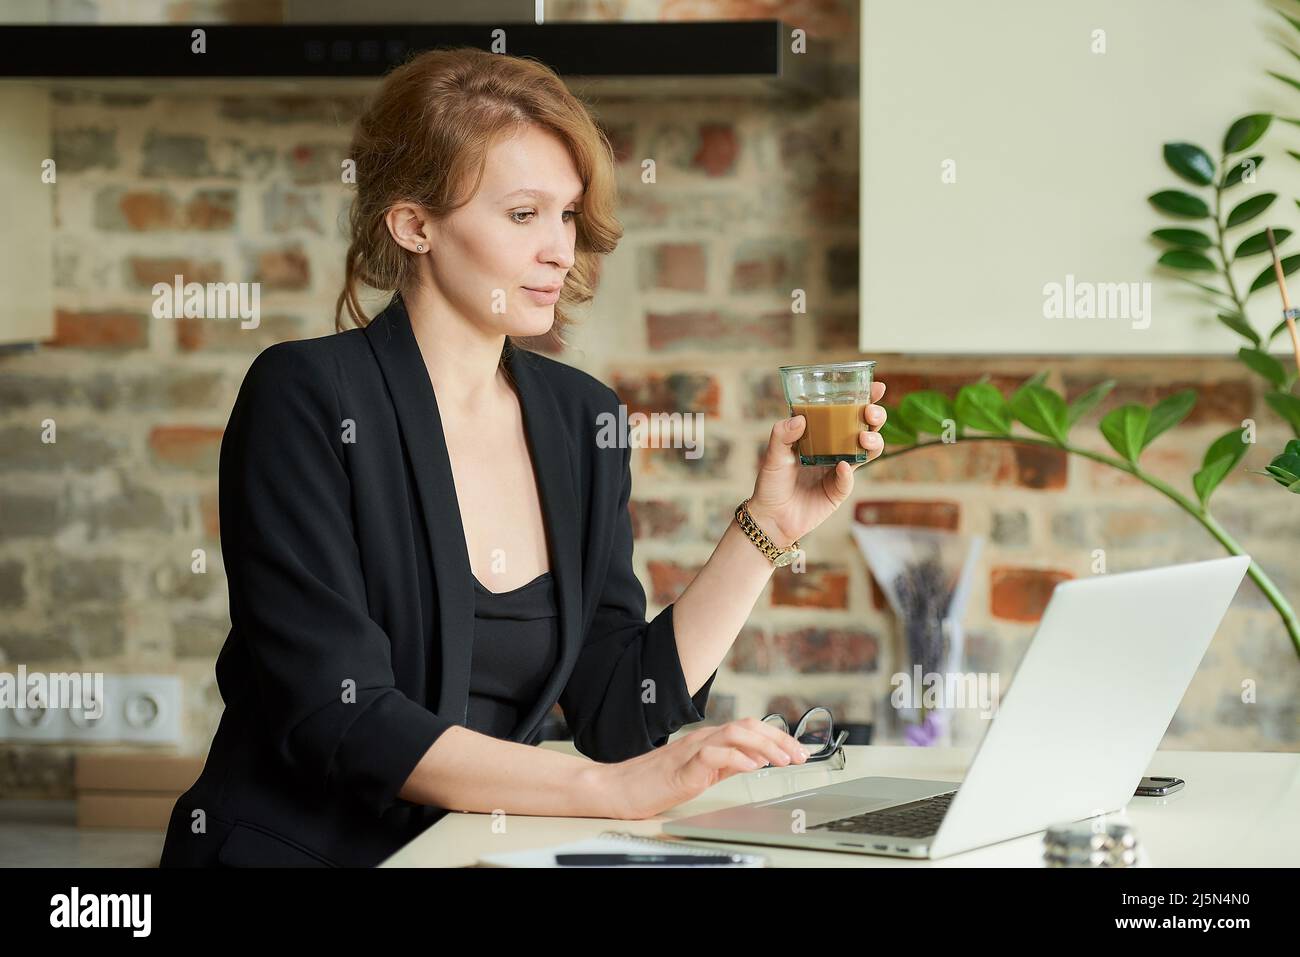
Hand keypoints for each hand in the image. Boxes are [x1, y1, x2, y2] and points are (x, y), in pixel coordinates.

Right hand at [592, 718, 809, 819]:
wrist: (617, 790)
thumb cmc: (653, 783)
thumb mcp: (700, 773)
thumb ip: (725, 764)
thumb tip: (755, 760)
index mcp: (708, 740)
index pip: (750, 728)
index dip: (778, 736)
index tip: (798, 751)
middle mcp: (702, 739)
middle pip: (748, 725)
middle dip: (779, 738)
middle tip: (800, 755)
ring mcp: (692, 750)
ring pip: (735, 734)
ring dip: (765, 747)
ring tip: (782, 761)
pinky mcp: (682, 768)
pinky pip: (713, 756)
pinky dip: (736, 759)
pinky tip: (752, 768)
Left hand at [747, 380, 887, 546]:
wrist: (771, 518)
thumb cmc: (771, 483)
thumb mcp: (772, 455)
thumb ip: (782, 435)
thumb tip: (800, 418)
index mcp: (819, 433)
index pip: (844, 411)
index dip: (863, 398)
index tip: (877, 386)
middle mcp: (833, 448)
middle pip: (863, 428)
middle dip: (875, 417)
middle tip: (872, 413)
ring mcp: (839, 468)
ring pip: (866, 451)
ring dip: (872, 442)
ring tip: (864, 438)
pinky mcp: (839, 490)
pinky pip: (848, 479)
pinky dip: (847, 473)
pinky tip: (841, 467)